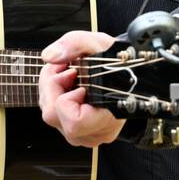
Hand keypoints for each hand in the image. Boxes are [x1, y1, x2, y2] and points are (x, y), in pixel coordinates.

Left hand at [38, 30, 126, 147]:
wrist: (129, 73)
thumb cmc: (116, 62)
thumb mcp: (99, 43)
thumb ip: (74, 44)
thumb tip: (49, 57)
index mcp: (107, 119)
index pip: (74, 122)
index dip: (68, 96)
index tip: (76, 75)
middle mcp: (94, 133)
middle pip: (53, 116)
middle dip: (54, 86)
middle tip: (67, 68)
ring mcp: (84, 136)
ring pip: (51, 116)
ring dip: (53, 90)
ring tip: (68, 74)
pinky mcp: (77, 133)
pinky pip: (55, 116)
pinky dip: (56, 97)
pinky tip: (68, 85)